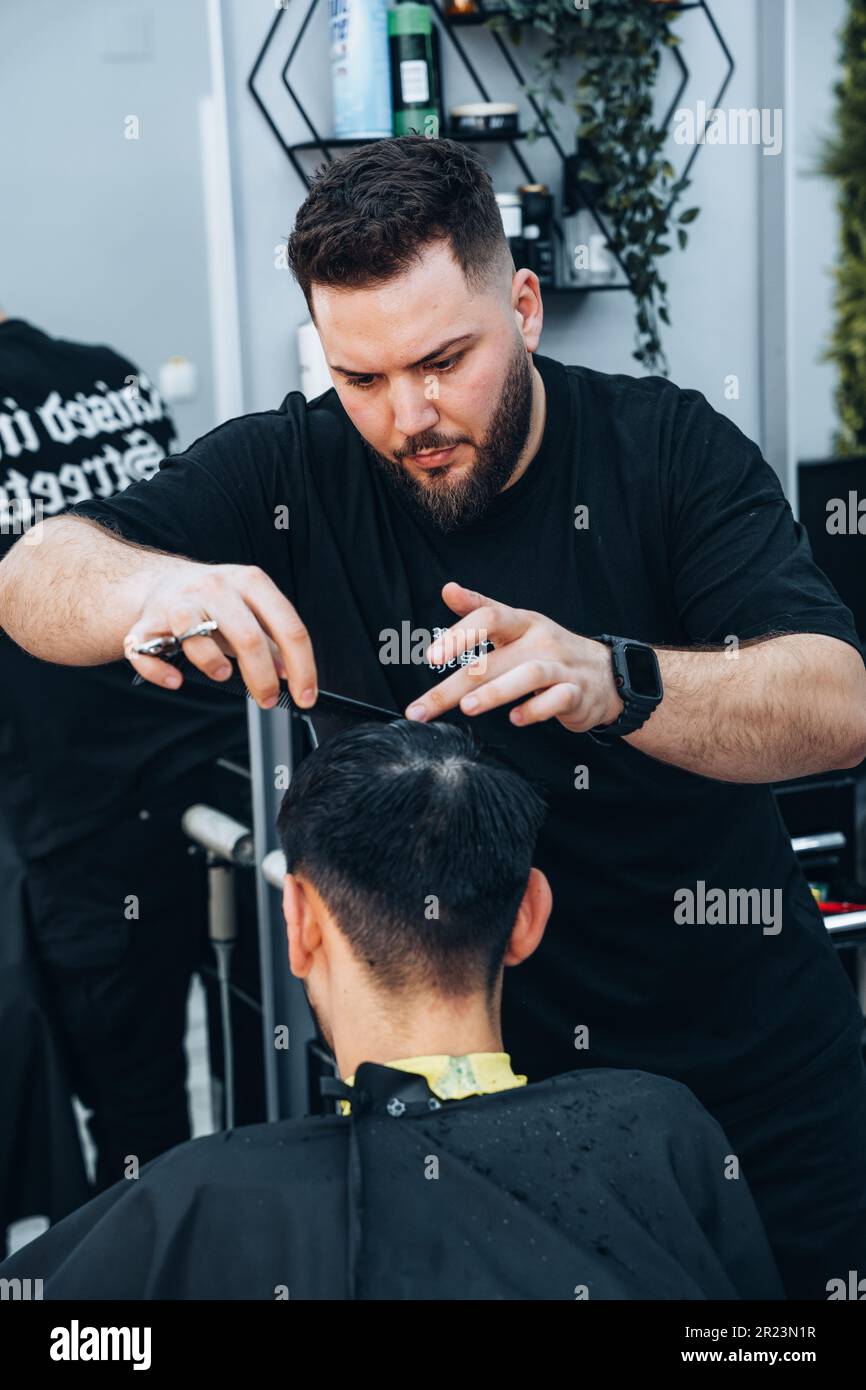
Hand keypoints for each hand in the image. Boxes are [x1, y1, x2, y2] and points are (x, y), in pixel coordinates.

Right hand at [121, 563, 317, 710]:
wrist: (164, 582)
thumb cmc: (215, 601)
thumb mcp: (253, 610)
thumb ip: (274, 640)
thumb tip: (290, 674)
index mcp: (250, 582)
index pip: (288, 627)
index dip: (302, 667)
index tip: (305, 696)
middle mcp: (215, 587)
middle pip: (247, 636)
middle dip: (262, 677)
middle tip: (268, 699)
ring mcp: (178, 603)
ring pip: (193, 631)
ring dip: (210, 662)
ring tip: (223, 675)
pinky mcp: (146, 623)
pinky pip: (146, 649)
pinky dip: (159, 670)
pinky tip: (175, 680)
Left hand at [404, 581, 623, 732]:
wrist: (604, 673)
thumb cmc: (548, 650)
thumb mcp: (517, 626)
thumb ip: (481, 610)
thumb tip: (447, 589)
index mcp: (522, 622)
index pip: (489, 617)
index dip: (460, 635)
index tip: (431, 657)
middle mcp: (540, 640)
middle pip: (493, 660)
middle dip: (453, 686)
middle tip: (422, 708)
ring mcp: (561, 666)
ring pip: (527, 675)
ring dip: (495, 692)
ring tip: (468, 707)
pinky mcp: (576, 692)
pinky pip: (556, 700)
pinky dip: (536, 709)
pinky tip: (516, 719)